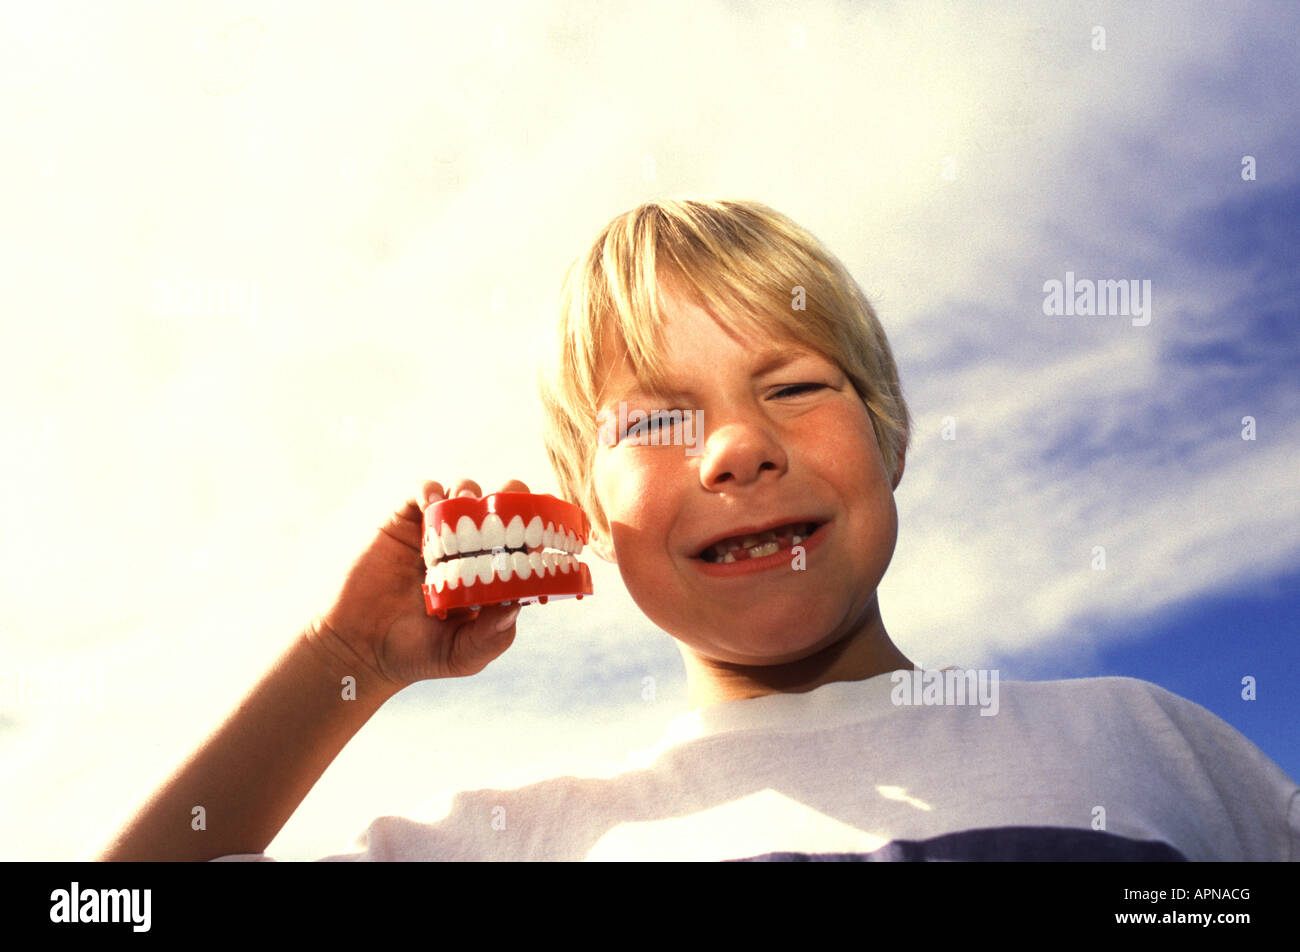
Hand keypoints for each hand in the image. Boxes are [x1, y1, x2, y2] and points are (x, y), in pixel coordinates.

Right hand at [307, 478, 530, 692]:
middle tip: (509, 501)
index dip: (533, 531)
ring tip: (466, 506)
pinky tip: (433, 504)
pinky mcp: (403, 523)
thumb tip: (517, 607)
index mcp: (489, 575)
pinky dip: (431, 490)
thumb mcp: (463, 655)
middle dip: (509, 498)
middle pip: (497, 508)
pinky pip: (422, 492)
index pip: (521, 542)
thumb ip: (492, 636)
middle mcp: (467, 549)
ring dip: (469, 492)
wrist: (360, 648)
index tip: (538, 531)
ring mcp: (436, 533)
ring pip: (462, 493)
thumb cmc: (417, 654)